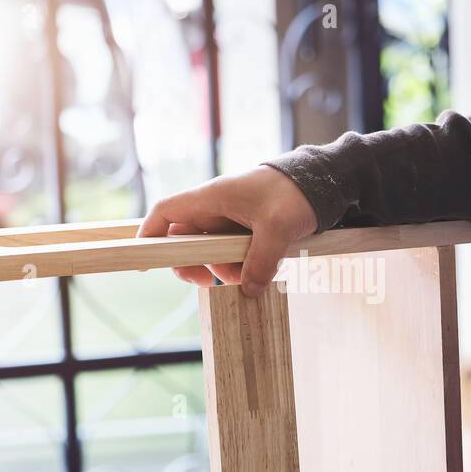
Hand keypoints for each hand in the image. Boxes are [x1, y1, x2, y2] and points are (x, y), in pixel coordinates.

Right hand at [138, 166, 317, 296]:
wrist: (324, 181)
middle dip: (192, 264)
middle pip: (185, 238)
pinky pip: (232, 250)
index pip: (166, 212)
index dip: (150, 234)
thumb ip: (260, 262)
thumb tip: (250, 290)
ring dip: (221, 268)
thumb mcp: (277, 229)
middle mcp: (216, 206)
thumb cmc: (295, 193)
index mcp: (212, 197)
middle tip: (207, 282)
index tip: (146, 260)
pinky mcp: (248, 226)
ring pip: (210, 249)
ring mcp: (231, 217)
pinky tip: (258, 271)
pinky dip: (239, 264)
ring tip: (245, 278)